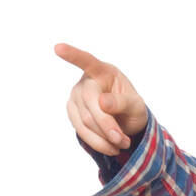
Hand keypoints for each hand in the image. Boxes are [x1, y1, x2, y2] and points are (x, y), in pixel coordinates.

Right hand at [55, 42, 148, 156]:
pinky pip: (81, 131)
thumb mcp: (136, 106)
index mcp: (103, 71)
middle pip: (90, 103)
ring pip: (85, 121)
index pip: (87, 61)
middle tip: (125, 142)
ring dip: (106, 138)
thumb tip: (102, 102)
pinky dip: (98, 143)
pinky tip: (112, 147)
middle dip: (107, 125)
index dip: (73, 55)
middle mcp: (85, 82)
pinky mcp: (72, 113)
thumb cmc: (131, 108)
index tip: (58, 48)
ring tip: (123, 144)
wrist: (125, 122)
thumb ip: (123, 102)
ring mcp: (75, 97)